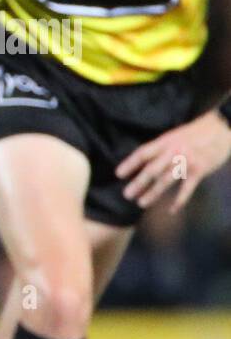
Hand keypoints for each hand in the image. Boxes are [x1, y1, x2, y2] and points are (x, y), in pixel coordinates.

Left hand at [116, 110, 230, 212]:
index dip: (130, 163)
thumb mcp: (175, 135)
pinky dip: (179, 201)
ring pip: (166, 180)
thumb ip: (162, 147)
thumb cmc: (196, 132)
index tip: (118, 174)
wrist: (221, 128)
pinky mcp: (199, 170)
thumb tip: (145, 160)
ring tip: (141, 203)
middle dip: (138, 183)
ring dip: (153, 193)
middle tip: (126, 195)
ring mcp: (186, 162)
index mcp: (165, 142)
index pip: (143, 153)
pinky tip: (171, 210)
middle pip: (152, 169)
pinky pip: (187, 189)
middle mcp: (173, 152)